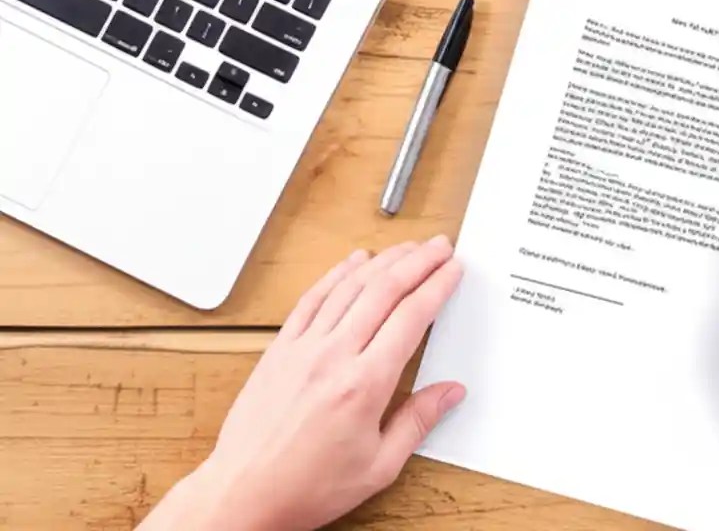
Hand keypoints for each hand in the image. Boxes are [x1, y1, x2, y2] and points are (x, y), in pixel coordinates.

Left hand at [139, 237, 465, 530]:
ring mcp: (303, 349)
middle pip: (384, 290)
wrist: (245, 493)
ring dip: (383, 261)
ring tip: (407, 248)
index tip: (453, 270)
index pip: (412, 317)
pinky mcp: (280, 350)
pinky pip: (312, 299)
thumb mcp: (379, 466)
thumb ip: (418, 421)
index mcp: (365, 384)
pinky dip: (336, 275)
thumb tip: (450, 392)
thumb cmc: (308, 487)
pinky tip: (353, 262)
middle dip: (418, 262)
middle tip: (439, 246)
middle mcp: (334, 357)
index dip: (437, 286)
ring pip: (349, 287)